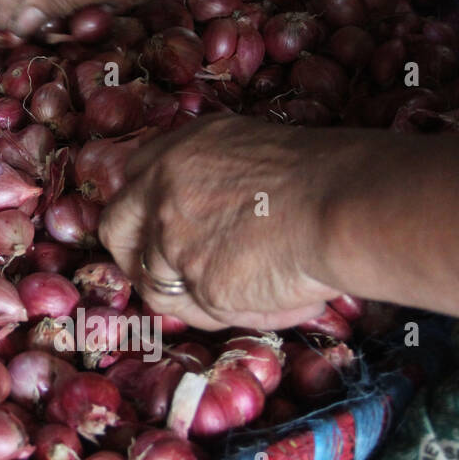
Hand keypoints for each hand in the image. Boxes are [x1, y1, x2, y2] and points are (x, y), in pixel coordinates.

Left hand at [98, 115, 356, 330]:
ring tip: (250, 290)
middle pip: (117, 230)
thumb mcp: (247, 147)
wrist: (341, 205)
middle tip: (160, 273)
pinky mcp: (201, 288)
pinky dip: (234, 313)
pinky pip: (205, 312)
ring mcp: (174, 244)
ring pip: (158, 284)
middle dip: (130, 255)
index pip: (132, 181)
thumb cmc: (320, 174)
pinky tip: (273, 303)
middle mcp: (161, 195)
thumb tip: (200, 207)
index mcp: (175, 154)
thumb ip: (209, 173)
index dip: (140, 209)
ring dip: (193, 294)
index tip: (151, 227)